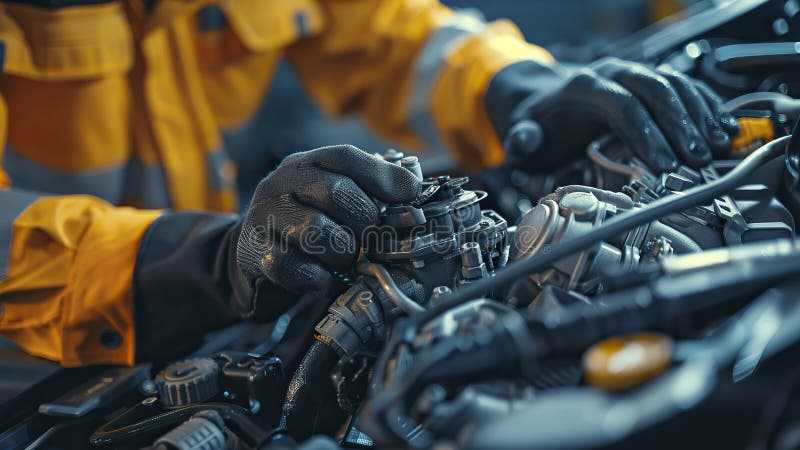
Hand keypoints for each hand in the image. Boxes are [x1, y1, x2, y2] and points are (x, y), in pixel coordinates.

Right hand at [236, 145, 420, 297]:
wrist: (253, 262)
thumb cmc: (308, 229)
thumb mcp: (336, 203)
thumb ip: (371, 189)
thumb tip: (413, 181)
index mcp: (305, 165)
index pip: (346, 157)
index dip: (382, 175)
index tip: (410, 193)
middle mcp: (280, 183)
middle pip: (337, 192)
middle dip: (364, 221)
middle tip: (369, 238)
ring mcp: (264, 217)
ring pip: (317, 231)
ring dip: (342, 252)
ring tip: (344, 259)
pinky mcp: (254, 253)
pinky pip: (293, 265)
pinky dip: (317, 277)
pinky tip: (323, 278)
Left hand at [486, 57, 739, 172]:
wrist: (547, 99)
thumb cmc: (541, 122)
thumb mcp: (524, 132)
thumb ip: (523, 138)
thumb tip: (525, 140)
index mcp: (584, 86)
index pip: (622, 105)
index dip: (646, 134)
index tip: (663, 164)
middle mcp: (613, 73)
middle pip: (655, 90)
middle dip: (680, 125)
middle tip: (696, 160)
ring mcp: (634, 75)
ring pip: (675, 85)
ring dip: (698, 116)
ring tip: (714, 149)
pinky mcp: (650, 83)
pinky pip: (685, 87)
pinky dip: (705, 107)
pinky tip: (721, 130)